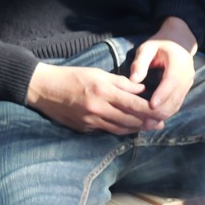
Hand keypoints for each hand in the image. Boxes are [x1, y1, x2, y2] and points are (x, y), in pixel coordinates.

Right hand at [24, 63, 164, 134]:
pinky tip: (129, 128)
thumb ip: (121, 82)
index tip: (162, 112)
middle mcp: (98, 108)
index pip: (133, 104)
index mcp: (102, 91)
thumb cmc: (71, 76)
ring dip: (136, 129)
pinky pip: (107, 131)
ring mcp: (90, 120)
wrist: (42, 88)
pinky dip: (120, 130)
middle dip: (147, 123)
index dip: (150, 110)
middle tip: (161, 123)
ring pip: (120, 129)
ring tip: (149, 127)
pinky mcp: (84, 128)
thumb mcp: (97, 73)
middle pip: (130, 120)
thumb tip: (141, 90)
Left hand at [125, 16, 196, 122]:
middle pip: (176, 98)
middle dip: (161, 110)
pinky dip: (166, 112)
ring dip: (164, 114)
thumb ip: (140, 62)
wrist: (180, 43)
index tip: (151, 106)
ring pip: (177, 104)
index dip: (162, 95)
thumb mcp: (148, 47)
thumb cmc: (160, 43)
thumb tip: (133, 80)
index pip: (171, 82)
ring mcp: (187, 85)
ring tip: (149, 124)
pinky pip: (177, 104)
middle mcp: (186, 76)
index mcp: (178, 63)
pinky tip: (154, 118)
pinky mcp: (185, 90)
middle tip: (146, 121)